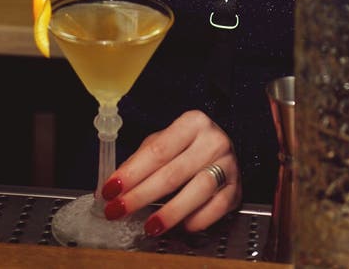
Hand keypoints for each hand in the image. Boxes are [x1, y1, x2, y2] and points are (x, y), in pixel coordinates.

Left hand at [101, 110, 241, 235]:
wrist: (222, 149)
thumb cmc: (188, 147)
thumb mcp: (164, 142)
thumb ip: (141, 160)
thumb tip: (114, 185)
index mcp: (192, 122)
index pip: (158, 149)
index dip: (133, 172)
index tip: (111, 189)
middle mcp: (213, 140)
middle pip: (174, 172)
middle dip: (141, 195)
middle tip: (119, 210)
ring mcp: (228, 164)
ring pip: (198, 190)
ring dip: (170, 212)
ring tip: (150, 225)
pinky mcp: (237, 188)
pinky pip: (217, 207)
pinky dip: (199, 218)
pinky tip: (183, 225)